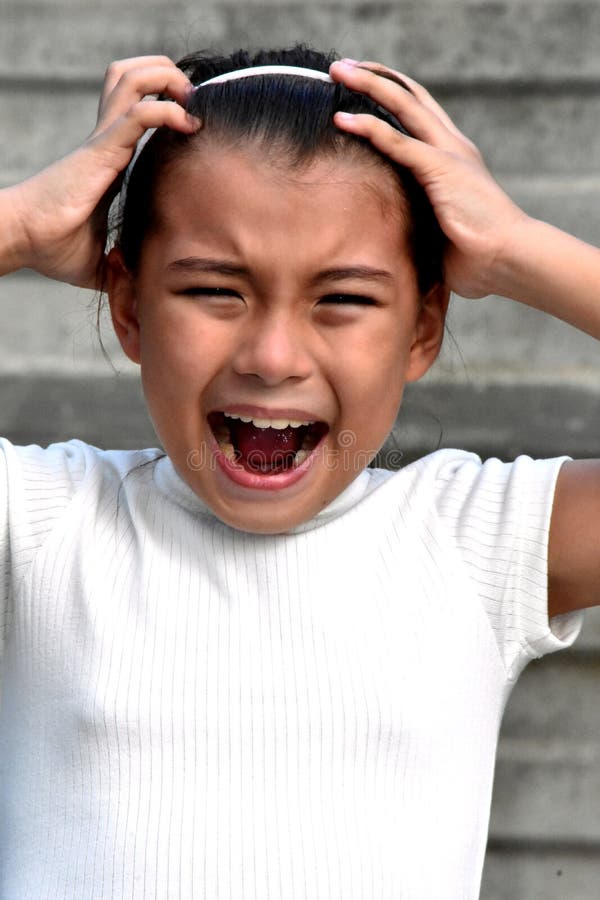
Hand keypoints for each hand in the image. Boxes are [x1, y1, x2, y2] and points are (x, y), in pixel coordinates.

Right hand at [5, 56, 199, 287]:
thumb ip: (123, 268)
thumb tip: (142, 292)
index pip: (137, 109)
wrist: (24, 241)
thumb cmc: (54, 248)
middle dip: (167, 73)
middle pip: (132, 77)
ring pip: (132, 80)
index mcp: (108, 158)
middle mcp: (105, 140)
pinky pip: (138, 114)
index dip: (164, 99)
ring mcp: (102, 141)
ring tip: (190, 95)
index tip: (194, 119)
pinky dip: (167, 110)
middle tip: (192, 93)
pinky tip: (188, 123)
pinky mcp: (101, 150)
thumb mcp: (101, 262)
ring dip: (167, 78)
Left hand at [329, 59, 528, 298]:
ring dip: (367, 84)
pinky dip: (369, 128)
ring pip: (403, 103)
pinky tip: (342, 119)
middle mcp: (452, 146)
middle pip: (410, 96)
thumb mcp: (439, 233)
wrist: (507, 258)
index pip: (419, 112)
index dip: (391, 93)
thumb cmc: (476, 255)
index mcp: (453, 158)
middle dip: (374, 76)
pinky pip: (397, 141)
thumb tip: (391, 249)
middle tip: (341, 66)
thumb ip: (417, 225)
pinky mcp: (440, 168)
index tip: (358, 87)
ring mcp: (448, 153)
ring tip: (336, 71)